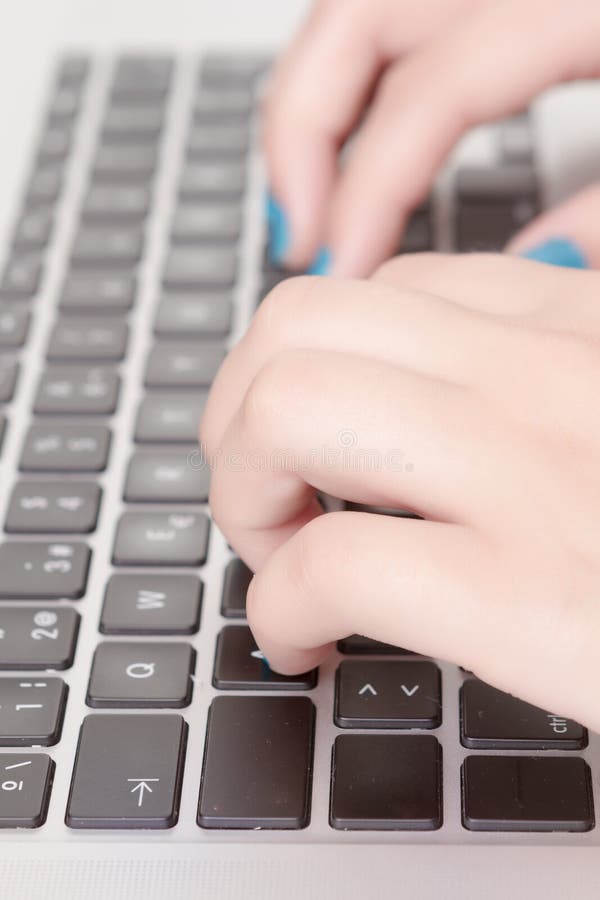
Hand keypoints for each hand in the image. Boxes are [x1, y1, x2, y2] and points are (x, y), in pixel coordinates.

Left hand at [201, 253, 599, 730]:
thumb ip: (544, 381)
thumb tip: (430, 391)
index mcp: (578, 329)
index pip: (378, 289)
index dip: (303, 365)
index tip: (305, 443)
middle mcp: (547, 374)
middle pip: (297, 320)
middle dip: (239, 414)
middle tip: (269, 498)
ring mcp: (534, 472)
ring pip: (288, 409)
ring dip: (243, 493)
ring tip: (279, 559)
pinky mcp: (530, 594)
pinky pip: (328, 564)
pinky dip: (278, 610)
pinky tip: (306, 644)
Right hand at [263, 0, 599, 275]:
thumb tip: (537, 261)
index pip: (424, 95)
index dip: (366, 192)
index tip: (342, 270)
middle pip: (354, 21)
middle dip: (300, 134)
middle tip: (294, 233)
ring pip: (358, 15)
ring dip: (316, 106)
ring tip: (309, 200)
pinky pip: (398, 23)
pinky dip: (360, 85)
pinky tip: (362, 146)